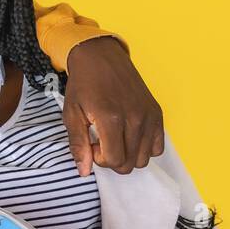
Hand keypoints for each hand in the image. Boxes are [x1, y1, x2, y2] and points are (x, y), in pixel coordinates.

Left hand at [63, 36, 164, 175]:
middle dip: (112, 159)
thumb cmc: (83, 84)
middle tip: (101, 142)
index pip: (114, 160)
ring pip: (144, 158)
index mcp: (111, 118)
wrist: (100, 56)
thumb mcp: (72, 114)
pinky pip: (158, 146)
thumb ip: (78, 145)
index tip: (92, 144)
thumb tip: (84, 172)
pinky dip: (144, 147)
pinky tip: (128, 135)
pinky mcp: (157, 113)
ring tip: (114, 138)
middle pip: (130, 163)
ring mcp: (148, 115)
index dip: (99, 159)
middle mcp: (135, 118)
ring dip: (127, 155)